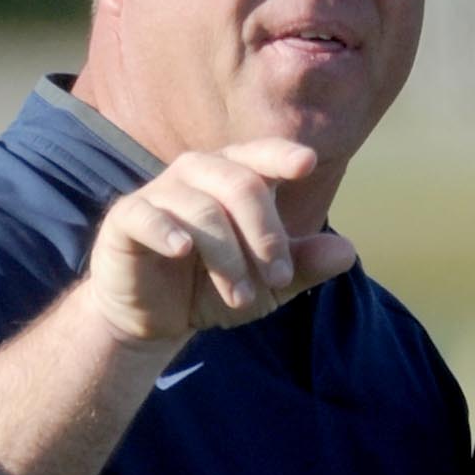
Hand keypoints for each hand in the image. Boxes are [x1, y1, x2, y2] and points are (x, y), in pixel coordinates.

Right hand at [84, 138, 355, 346]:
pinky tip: (183, 249)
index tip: (306, 164)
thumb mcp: (267, 285)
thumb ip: (303, 266)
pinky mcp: (126, 220)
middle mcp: (197, 175)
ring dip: (229, 259)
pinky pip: (147, 215)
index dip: (281, 156)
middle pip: (240, 184)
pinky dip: (168, 231)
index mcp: (233, 179)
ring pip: (203, 208)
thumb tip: (348, 252)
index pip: (259, 156)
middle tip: (277, 280)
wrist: (157, 318)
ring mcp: (160, 194)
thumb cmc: (214, 287)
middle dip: (265, 235)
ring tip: (241, 298)